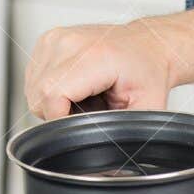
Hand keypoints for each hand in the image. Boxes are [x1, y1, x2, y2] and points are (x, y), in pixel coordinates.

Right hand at [24, 0, 193, 121]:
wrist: (159, 44)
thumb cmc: (155, 75)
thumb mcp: (148, 111)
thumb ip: (125, 133)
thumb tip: (116, 158)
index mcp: (95, 57)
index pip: (50, 98)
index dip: (63, 121)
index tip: (86, 122)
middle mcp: (72, 41)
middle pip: (39, 96)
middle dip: (63, 113)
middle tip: (97, 110)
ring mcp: (59, 36)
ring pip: (35, 87)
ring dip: (59, 102)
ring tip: (92, 97)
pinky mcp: (51, 38)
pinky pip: (38, 76)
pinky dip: (56, 88)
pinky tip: (83, 87)